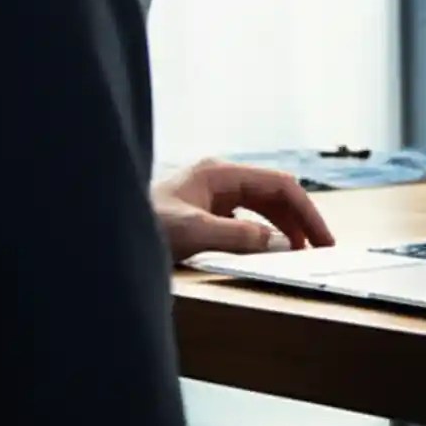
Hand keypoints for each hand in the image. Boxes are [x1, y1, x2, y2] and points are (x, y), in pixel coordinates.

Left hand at [152, 158, 334, 261]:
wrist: (102, 232)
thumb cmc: (142, 226)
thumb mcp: (193, 233)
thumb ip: (238, 236)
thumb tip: (278, 243)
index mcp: (221, 172)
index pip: (280, 185)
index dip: (306, 211)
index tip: (322, 238)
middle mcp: (220, 178)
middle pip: (275, 193)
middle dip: (300, 219)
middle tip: (320, 248)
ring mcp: (213, 194)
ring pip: (263, 206)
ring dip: (284, 227)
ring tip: (300, 252)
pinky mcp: (206, 211)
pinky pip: (247, 218)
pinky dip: (264, 233)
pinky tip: (269, 250)